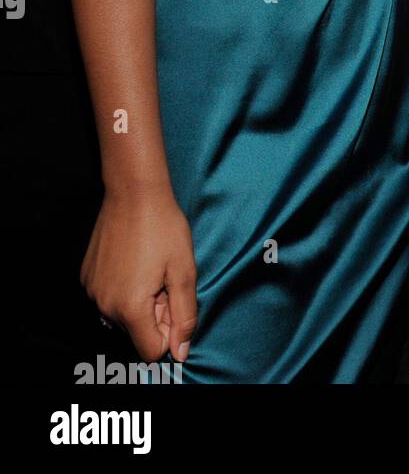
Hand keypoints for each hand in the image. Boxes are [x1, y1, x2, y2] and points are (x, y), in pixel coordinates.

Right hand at [81, 183, 197, 363]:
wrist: (134, 192)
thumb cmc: (164, 228)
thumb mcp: (184, 271)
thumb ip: (184, 316)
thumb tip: (180, 353)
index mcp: (130, 308)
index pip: (152, 350)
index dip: (169, 331)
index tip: (174, 300)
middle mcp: (104, 306)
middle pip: (136, 332)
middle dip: (154, 314)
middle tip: (164, 277)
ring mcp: (91, 292)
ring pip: (121, 315)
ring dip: (139, 301)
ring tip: (149, 266)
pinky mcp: (86, 277)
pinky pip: (108, 297)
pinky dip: (122, 287)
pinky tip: (133, 259)